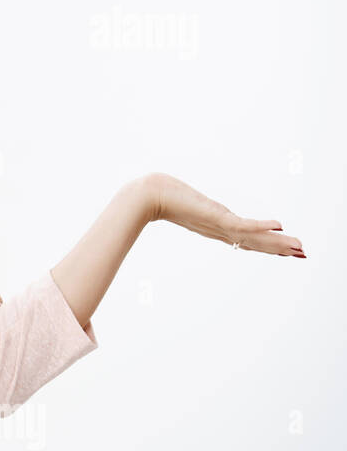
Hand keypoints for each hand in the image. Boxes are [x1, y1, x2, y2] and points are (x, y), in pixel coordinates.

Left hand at [146, 172, 304, 257]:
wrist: (148, 196)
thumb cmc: (164, 196)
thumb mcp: (186, 203)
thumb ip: (191, 205)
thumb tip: (188, 200)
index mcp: (216, 228)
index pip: (247, 240)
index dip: (267, 245)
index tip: (286, 251)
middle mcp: (220, 230)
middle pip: (255, 243)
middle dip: (279, 248)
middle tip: (303, 254)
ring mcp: (219, 225)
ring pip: (254, 237)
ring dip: (278, 243)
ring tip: (299, 247)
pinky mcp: (216, 217)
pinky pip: (243, 224)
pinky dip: (261, 226)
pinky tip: (279, 226)